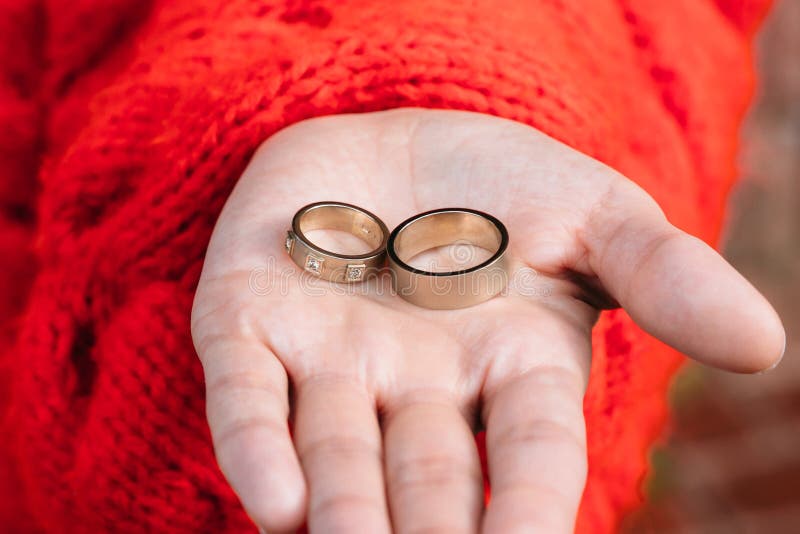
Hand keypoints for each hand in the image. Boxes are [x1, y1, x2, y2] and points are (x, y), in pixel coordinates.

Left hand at [191, 108, 783, 532]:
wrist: (394, 139)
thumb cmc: (501, 186)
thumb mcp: (595, 213)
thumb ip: (663, 273)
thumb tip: (763, 343)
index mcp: (509, 370)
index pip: (531, 456)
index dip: (530, 509)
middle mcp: (419, 387)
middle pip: (427, 481)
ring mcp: (331, 360)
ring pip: (334, 454)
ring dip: (342, 513)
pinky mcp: (250, 322)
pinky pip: (249, 392)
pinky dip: (256, 445)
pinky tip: (275, 506)